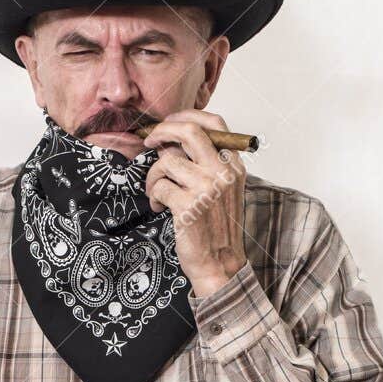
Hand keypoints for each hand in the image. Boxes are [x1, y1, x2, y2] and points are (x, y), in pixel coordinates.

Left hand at [143, 110, 247, 296]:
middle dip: (162, 130)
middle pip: (188, 131)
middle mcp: (223, 172)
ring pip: (167, 161)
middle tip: (149, 141)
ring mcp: (206, 188)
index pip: (214, 123)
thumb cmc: (216, 229)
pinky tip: (160, 208)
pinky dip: (153, 196)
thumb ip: (204, 164)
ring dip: (153, 176)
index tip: (169, 124)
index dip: (186, 117)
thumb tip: (171, 141)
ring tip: (157, 193)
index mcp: (233, 165)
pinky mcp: (188, 206)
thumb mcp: (221, 191)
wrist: (220, 264)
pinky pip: (159, 186)